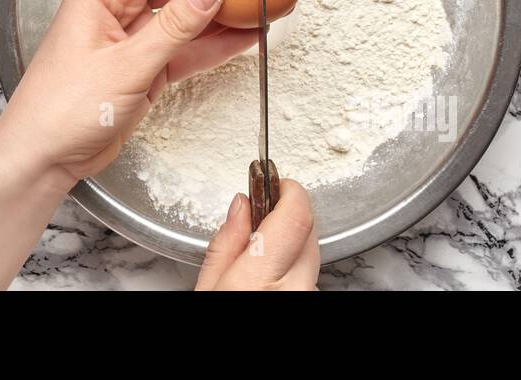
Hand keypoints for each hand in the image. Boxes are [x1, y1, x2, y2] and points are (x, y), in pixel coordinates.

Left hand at [0, 0, 257, 186]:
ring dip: (225, 12)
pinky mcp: (143, 67)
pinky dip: (215, 44)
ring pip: (188, 17)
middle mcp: (117, 8)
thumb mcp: (128, 63)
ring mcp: (132, 38)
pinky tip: (246, 35)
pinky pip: (186, 48)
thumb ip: (176, 26)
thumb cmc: (62, 107)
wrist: (43, 156)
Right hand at [195, 180, 320, 289]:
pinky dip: (292, 267)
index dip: (288, 191)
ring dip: (289, 244)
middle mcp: (295, 288)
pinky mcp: (312, 298)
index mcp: (259, 279)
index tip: (275, 182)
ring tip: (260, 256)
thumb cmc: (218, 337)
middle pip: (306, 230)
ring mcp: (309, 294)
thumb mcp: (207, 289)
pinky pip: (309, 273)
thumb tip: (241, 207)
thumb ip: (225, 246)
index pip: (295, 217)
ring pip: (309, 252)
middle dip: (285, 216)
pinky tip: (271, 277)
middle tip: (260, 215)